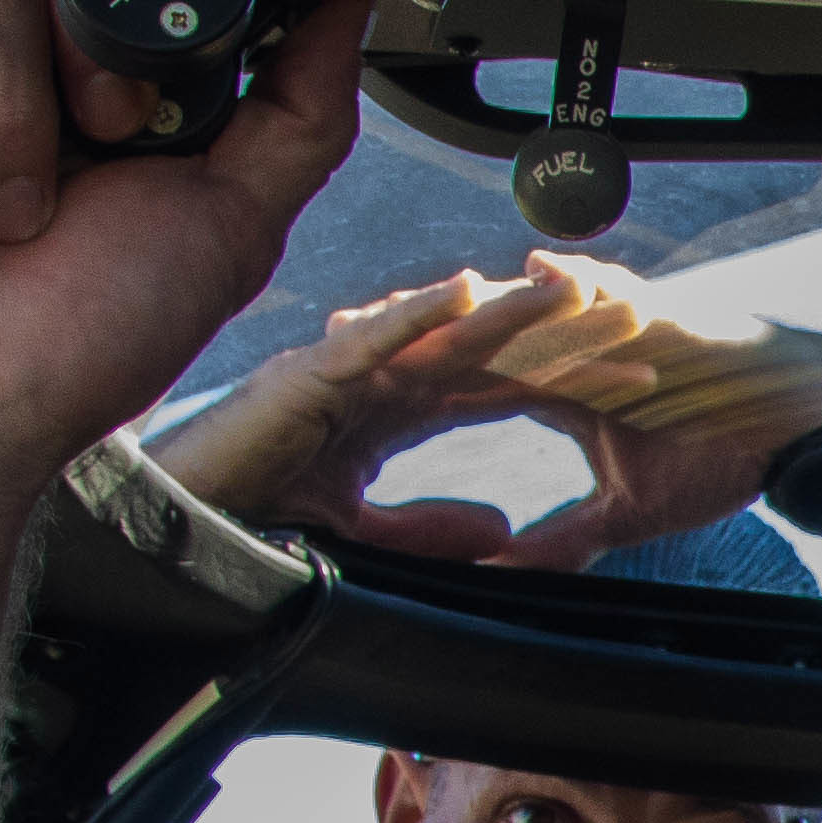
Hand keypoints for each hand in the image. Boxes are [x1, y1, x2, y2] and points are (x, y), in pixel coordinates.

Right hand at [0, 0, 369, 522]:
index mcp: (118, 93)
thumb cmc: (66, 351)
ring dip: (20, 129)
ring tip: (4, 225)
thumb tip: (345, 12)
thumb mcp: (229, 229)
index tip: (168, 96)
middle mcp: (28, 71)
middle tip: (102, 141)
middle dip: (98, 43)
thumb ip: (297, 115)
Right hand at [146, 258, 617, 557]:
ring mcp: (348, 363)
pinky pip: (373, 336)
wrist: (182, 515)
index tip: (640, 382)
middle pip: (492, 345)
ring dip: (512, 307)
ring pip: (445, 327)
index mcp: (401, 405)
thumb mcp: (365, 530)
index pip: (504, 386)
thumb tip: (504, 532)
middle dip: (562, 333)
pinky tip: (467, 293)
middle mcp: (383, 373)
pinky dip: (419, 314)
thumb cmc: (257, 512)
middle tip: (638, 318)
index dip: (571, 380)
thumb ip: (432, 530)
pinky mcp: (309, 367)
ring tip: (576, 290)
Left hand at [154, 251, 821, 570]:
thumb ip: (567, 535)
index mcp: (551, 378)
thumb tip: (514, 575)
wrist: (798, 417)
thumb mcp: (627, 510)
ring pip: (498, 304)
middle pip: (458, 333)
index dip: (393, 394)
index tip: (329, 411)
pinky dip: (527, 287)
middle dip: (391, 340)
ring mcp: (596, 314)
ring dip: (437, 309)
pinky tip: (481, 290)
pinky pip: (573, 286)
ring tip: (374, 316)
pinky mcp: (635, 302)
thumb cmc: (724, 449)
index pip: (453, 380)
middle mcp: (562, 339)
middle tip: (314, 351)